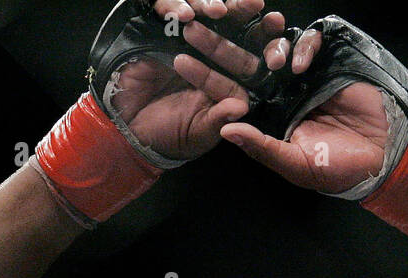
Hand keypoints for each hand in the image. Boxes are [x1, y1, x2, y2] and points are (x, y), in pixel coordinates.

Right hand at [114, 0, 293, 161]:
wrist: (131, 131)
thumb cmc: (170, 135)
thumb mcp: (199, 132)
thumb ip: (220, 119)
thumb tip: (241, 108)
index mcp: (227, 76)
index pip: (251, 53)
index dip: (265, 40)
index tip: (276, 26)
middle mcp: (210, 55)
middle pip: (230, 25)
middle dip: (243, 13)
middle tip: (256, 4)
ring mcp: (184, 42)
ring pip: (202, 13)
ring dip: (212, 6)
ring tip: (219, 10)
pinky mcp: (159, 33)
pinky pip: (166, 12)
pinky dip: (173, 9)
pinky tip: (184, 16)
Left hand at [208, 27, 390, 193]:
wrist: (381, 156)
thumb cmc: (336, 168)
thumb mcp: (294, 163)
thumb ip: (261, 147)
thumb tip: (225, 131)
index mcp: (267, 116)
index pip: (230, 93)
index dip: (207, 78)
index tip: (183, 62)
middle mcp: (281, 92)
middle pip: (244, 62)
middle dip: (220, 45)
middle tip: (194, 28)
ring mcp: (304, 74)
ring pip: (275, 46)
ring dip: (265, 44)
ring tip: (273, 61)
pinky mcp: (329, 60)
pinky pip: (310, 40)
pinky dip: (303, 45)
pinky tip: (301, 65)